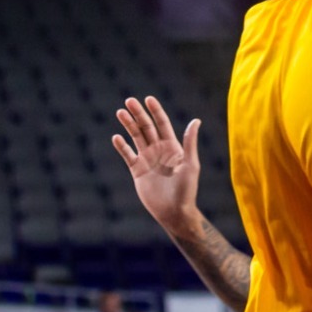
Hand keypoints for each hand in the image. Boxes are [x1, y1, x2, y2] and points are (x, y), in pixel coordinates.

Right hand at [111, 96, 201, 236]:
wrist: (174, 212)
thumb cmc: (186, 189)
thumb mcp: (190, 164)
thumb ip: (189, 143)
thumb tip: (196, 120)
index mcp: (173, 146)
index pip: (162, 124)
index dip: (155, 111)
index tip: (148, 99)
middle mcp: (159, 150)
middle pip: (147, 127)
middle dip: (138, 114)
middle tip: (128, 101)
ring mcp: (147, 160)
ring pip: (136, 138)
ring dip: (128, 125)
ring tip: (120, 112)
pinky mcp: (137, 171)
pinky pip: (128, 156)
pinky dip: (122, 147)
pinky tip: (116, 137)